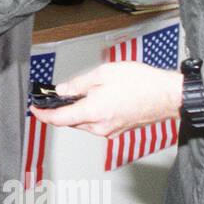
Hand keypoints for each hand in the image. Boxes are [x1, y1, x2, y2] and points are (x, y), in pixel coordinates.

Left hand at [30, 63, 182, 138]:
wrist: (168, 95)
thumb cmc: (141, 83)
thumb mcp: (103, 74)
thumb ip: (79, 84)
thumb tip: (63, 90)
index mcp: (93, 112)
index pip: (59, 119)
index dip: (43, 115)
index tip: (35, 109)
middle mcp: (99, 126)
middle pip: (70, 121)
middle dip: (62, 109)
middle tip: (58, 94)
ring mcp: (109, 130)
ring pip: (83, 123)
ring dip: (77, 111)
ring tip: (84, 92)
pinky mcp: (118, 130)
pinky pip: (96, 123)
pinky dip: (90, 113)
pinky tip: (98, 99)